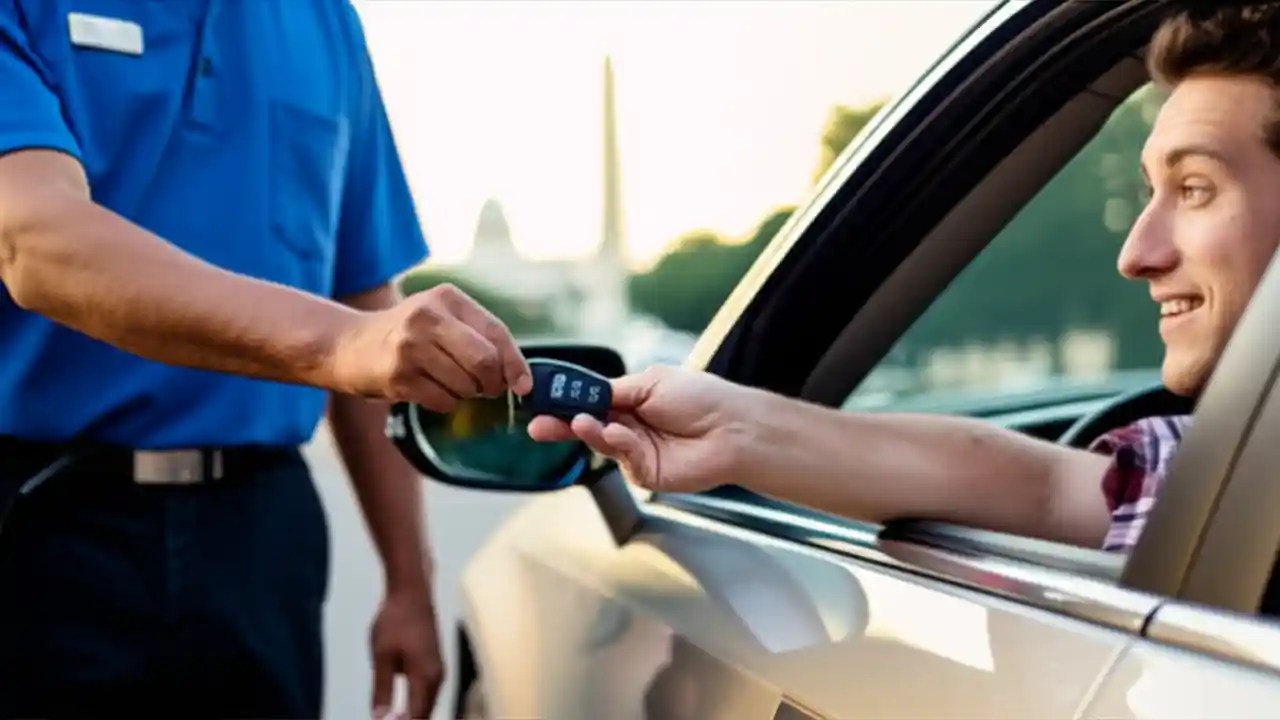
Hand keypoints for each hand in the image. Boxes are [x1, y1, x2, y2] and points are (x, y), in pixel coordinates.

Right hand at [331, 283, 532, 411]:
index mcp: (447, 298)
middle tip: (487, 389)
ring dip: (466, 394)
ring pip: (465, 385)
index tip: (524, 386)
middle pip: (484, 361)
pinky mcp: (398, 375)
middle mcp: (428, 317)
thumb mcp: (441, 317)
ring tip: (450, 383)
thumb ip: (477, 336)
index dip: (515, 363)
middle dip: (492, 383)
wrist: (348, 344)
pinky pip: (443, 401)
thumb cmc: (407, 333)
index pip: (496, 332)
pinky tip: (431, 390)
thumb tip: (518, 376)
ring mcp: (411, 346)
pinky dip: (447, 403)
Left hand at [370, 590, 444, 719]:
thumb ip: (382, 690)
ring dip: (412, 715)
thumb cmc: (395, 621)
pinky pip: (427, 693)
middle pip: (424, 713)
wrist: (412, 592)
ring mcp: (438, 669)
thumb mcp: (382, 656)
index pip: (415, 717)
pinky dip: (416, 704)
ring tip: (392, 718)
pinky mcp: (434, 663)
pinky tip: (401, 707)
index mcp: (424, 677)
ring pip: (427, 704)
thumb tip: (380, 718)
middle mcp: (437, 677)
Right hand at [526, 365, 759, 492]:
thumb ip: (615, 390)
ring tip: (578, 422)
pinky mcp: (644, 472)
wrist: (732, 428)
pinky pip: (621, 455)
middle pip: (587, 425)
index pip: (590, 400)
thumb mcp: (651, 382)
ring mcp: (635, 450)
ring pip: (600, 441)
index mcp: (631, 400)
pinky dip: (615, 443)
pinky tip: (615, 433)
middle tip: (537, 425)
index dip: (567, 401)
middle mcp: (630, 426)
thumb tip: (583, 393)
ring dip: (587, 431)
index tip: (543, 398)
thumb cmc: (700, 398)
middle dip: (561, 424)